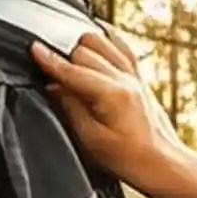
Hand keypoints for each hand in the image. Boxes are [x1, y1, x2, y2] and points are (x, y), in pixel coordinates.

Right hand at [31, 27, 182, 187]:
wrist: (161, 163)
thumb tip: (54, 87)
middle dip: (64, 56)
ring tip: (68, 56)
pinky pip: (123, 46)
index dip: (50, 61)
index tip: (34, 50)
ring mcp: (135, 75)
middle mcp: (126, 79)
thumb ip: (71, 108)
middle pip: (86, 50)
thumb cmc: (130, 158)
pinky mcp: (140, 77)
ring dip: (83, 45)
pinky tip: (99, 34)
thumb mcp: (91, 139)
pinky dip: (108, 38)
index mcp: (113, 94)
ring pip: (103, 41)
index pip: (73, 70)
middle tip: (49, 69)